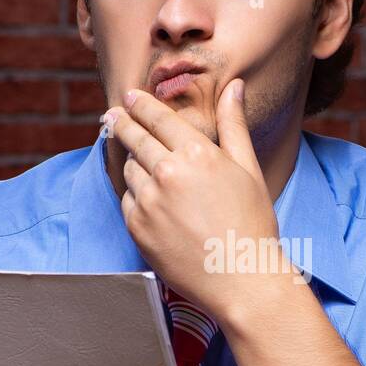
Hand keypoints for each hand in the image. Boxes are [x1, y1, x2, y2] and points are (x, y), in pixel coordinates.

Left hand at [104, 78, 282, 323]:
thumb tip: (234, 86)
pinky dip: (137, 197)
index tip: (131, 96)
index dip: (141, 104)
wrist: (242, 280)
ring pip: (130, 171)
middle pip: (134, 139)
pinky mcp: (137, 228)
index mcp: (196, 154)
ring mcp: (148, 202)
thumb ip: (234, 125)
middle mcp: (167, 173)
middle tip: (113, 115)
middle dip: (122, 123)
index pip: (158, 118)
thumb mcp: (248, 169)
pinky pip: (128, 201)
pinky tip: (154, 203)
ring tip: (147, 169)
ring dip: (135, 165)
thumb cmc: (252, 224)